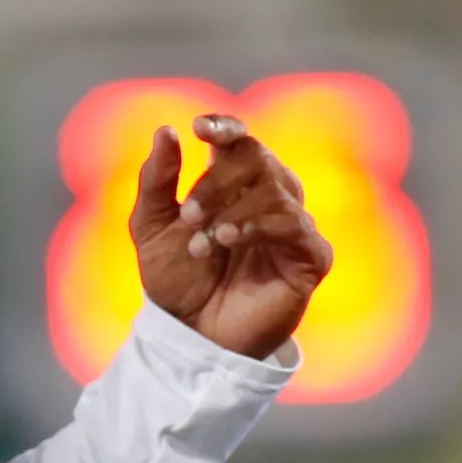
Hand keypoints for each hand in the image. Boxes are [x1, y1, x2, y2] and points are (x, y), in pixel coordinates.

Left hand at [128, 114, 331, 358]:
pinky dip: (260, 226)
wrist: (190, 336)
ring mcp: (292, 224)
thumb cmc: (174, 279)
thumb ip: (157, 180)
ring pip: (277, 188)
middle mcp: (267, 195)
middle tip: (188, 216)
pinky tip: (230, 239)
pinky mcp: (310, 257)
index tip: (199, 129)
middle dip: (217, 181)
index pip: (239, 138)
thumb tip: (166, 131)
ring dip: (232, 211)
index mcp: (230, 181)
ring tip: (202, 243)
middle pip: (256, 157)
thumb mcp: (151, 226)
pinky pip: (297, 226)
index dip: (224, 126)